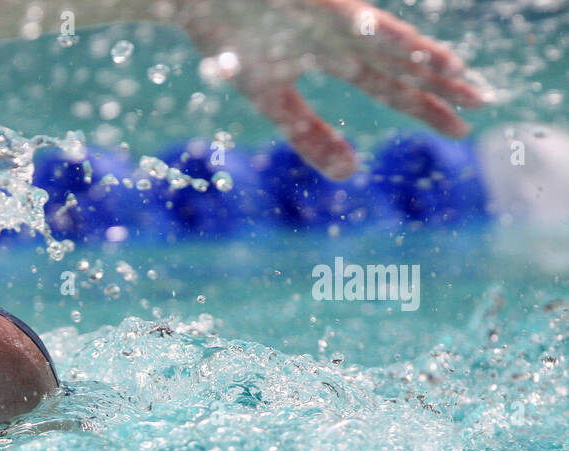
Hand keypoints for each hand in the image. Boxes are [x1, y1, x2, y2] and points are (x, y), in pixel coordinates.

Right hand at [179, 0, 485, 178]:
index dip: (424, 107)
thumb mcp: (271, 97)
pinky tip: (418, 50)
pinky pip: (362, 22)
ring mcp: (334, 17)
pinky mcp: (321, 7)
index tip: (460, 130)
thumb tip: (351, 172)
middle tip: (482, 104)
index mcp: (333, 55)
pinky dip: (390, 38)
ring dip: (425, 59)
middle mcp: (343, 35)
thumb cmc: (230, 38)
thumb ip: (307, 133)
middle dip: (441, 85)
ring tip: (460, 77)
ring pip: (391, 41)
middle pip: (401, 64)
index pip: (391, 85)